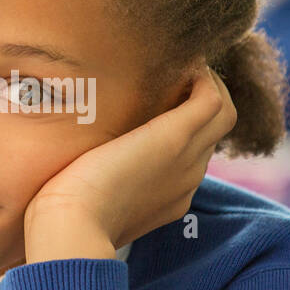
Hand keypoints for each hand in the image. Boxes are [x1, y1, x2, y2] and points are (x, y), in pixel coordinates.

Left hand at [22, 65, 237, 262]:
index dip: (183, 122)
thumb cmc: (66, 216)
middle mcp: (188, 178)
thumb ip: (96, 183)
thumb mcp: (88, 198)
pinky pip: (213, 100)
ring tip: (179, 63)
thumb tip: (75, 172)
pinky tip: (179, 62)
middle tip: (173, 71)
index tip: (157, 98)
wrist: (72, 227)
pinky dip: (203, 78)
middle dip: (200, 97)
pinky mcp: (176, 137)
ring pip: (223, 114)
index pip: (193, 152)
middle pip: (215, 130)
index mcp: (170, 196)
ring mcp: (187, 159)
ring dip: (207, 83)